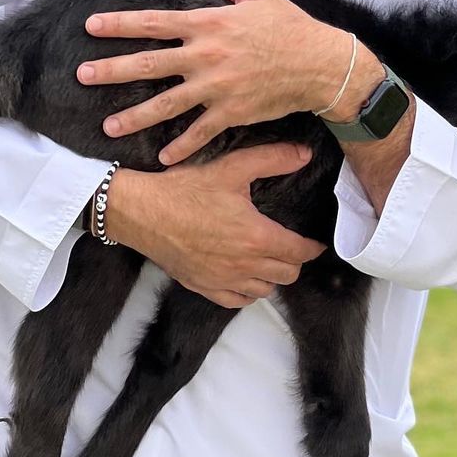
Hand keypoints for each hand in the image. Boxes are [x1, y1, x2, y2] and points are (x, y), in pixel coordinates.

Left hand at [77, 0, 377, 163]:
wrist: (321, 65)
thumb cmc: (291, 26)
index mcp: (209, 24)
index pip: (154, 23)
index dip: (120, 24)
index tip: (91, 26)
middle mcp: (206, 56)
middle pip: (149, 65)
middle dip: (112, 70)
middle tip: (83, 76)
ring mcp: (217, 87)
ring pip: (166, 104)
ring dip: (135, 117)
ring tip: (109, 127)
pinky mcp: (232, 112)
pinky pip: (200, 132)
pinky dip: (182, 147)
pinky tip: (163, 158)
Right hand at [104, 143, 326, 308]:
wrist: (140, 212)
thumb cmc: (185, 189)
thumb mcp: (232, 167)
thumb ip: (273, 159)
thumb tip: (305, 155)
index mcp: (256, 236)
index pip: (299, 252)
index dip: (312, 248)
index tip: (315, 243)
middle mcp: (243, 264)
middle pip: (287, 274)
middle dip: (295, 261)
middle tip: (292, 248)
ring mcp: (223, 279)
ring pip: (264, 290)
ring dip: (273, 277)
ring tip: (271, 261)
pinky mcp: (203, 286)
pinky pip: (237, 301)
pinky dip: (248, 292)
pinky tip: (246, 279)